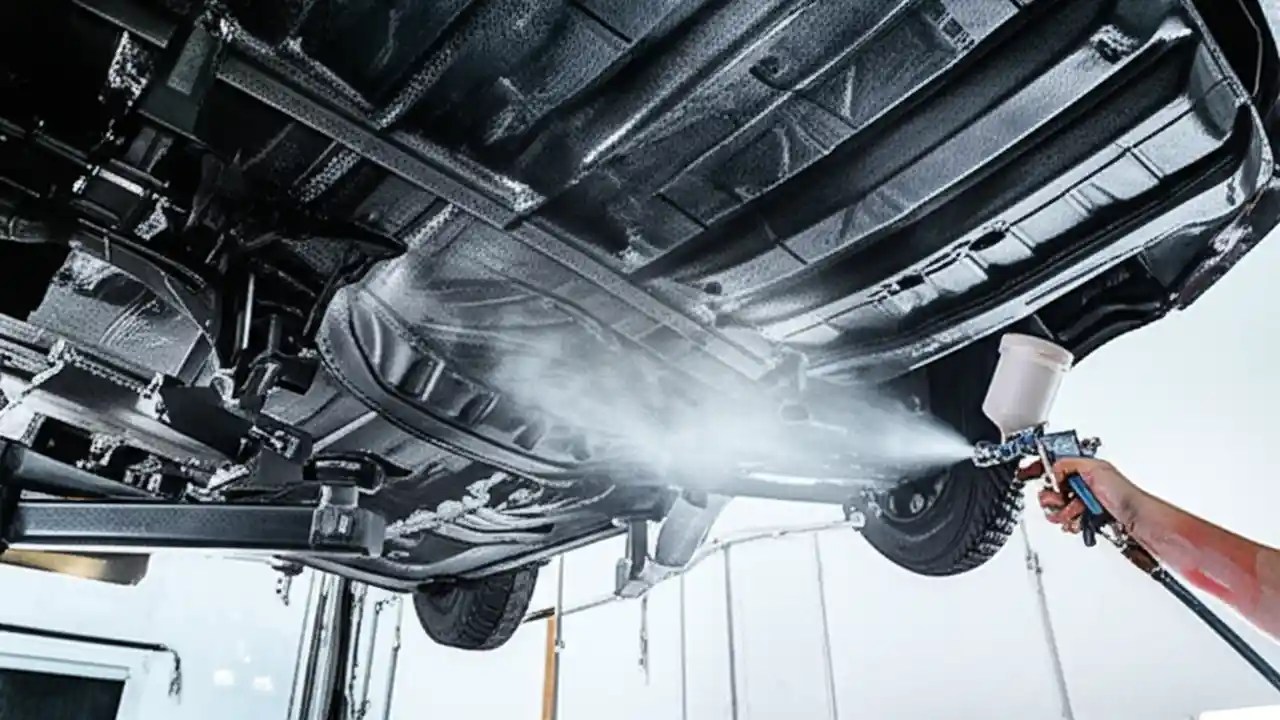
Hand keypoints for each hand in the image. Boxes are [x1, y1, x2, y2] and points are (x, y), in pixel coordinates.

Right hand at [1016, 457, 1146, 533]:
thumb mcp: (1096, 469)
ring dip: (1061, 512)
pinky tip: (1077, 522)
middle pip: (1051, 490)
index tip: (1027, 473)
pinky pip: (1066, 522)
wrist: (1138, 522)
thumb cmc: (1125, 495)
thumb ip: (1068, 464)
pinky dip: (1069, 523)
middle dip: (1052, 497)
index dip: (1040, 468)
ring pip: (1056, 509)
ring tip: (1075, 513)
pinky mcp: (1086, 521)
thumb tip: (1053, 471)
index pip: (1054, 465)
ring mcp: (1084, 504)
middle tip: (1061, 500)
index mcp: (1084, 469)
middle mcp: (1083, 486)